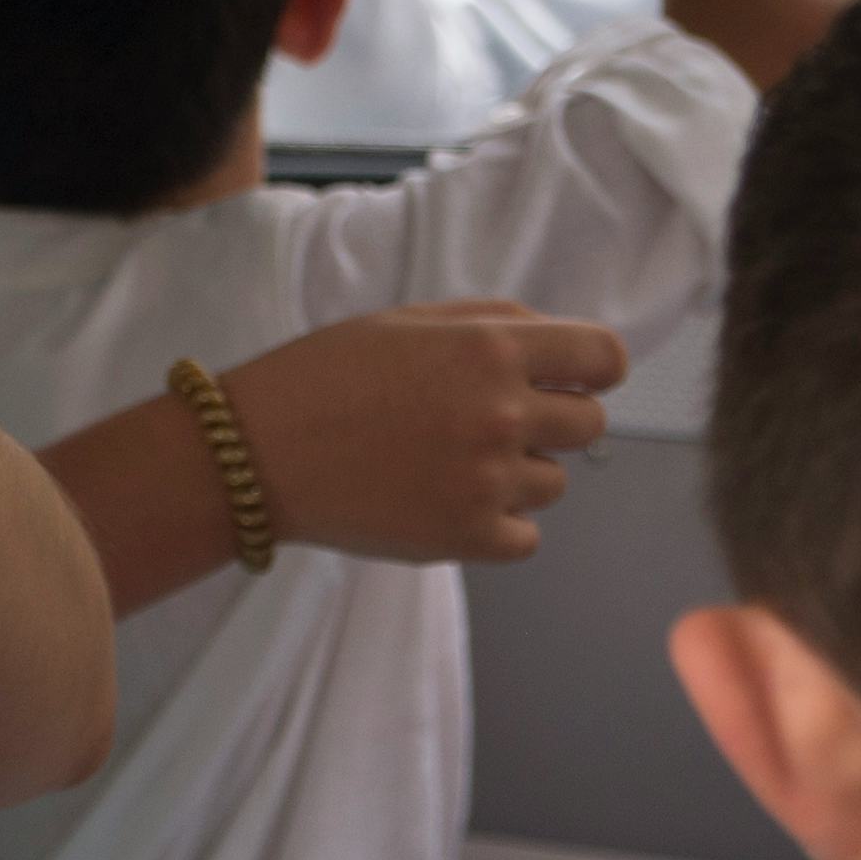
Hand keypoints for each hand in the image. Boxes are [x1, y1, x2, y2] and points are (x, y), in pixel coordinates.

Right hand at [235, 301, 629, 565]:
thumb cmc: (322, 377)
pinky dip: (497, 526)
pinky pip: (526, 538)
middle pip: (589, 425)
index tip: (565, 380)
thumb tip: (558, 348)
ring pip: (554, 483)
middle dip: (551, 421)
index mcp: (491, 349)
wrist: (254, 454)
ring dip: (516, 475)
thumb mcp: (406, 322)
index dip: (591, 369)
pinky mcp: (467, 538)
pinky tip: (448, 505)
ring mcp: (488, 481)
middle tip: (488, 426)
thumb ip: (491, 322)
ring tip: (448, 467)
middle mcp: (503, 413)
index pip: (606, 358)